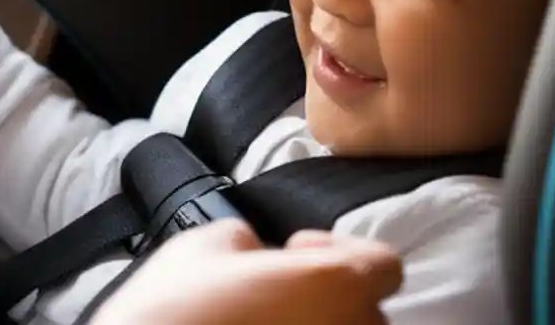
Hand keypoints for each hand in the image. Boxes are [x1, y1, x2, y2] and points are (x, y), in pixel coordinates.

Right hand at [90, 221, 403, 324]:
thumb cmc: (171, 316)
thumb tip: (256, 251)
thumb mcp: (203, 245)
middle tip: (274, 295)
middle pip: (367, 312)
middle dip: (327, 298)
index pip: (383, 263)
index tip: (298, 253)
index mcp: (338, 285)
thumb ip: (250, 238)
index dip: (340, 249)